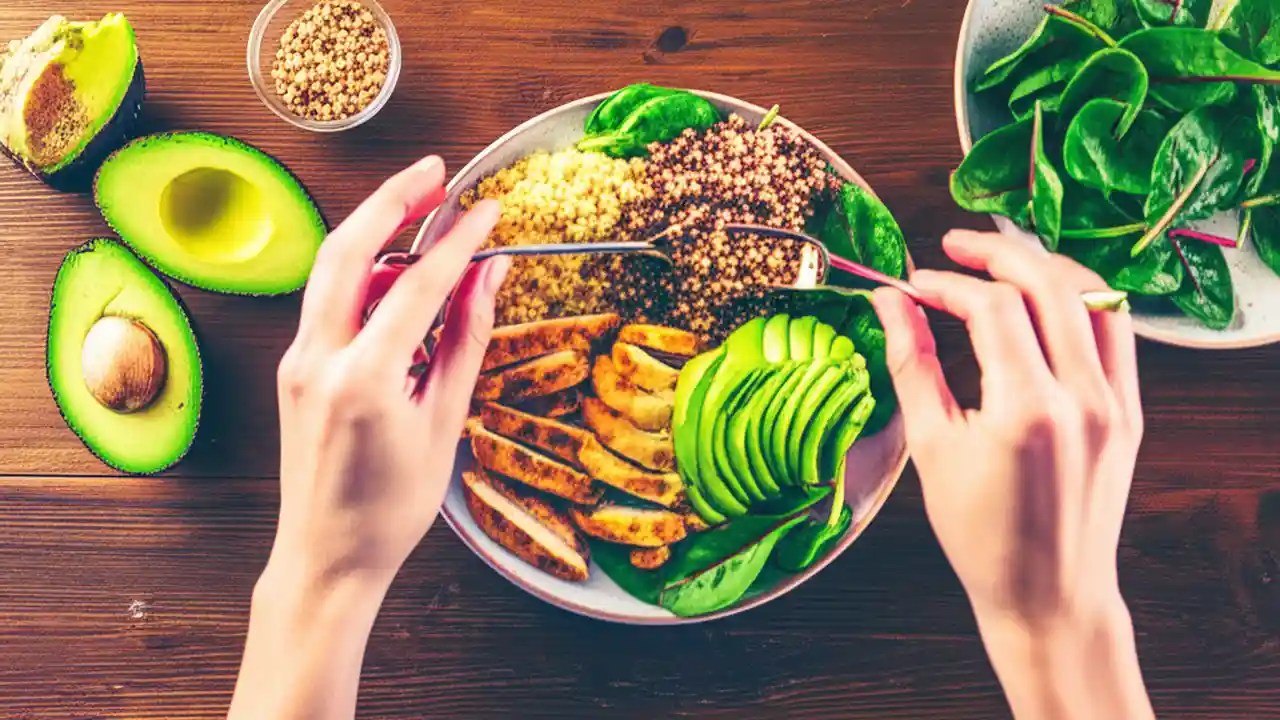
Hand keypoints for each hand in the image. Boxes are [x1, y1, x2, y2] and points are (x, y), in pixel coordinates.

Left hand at [230, 156, 508, 719]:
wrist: (327, 557)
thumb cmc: (391, 508)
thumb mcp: (445, 423)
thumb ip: (467, 340)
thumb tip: (492, 276)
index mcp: (363, 378)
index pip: (418, 282)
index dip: (460, 239)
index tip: (490, 209)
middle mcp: (318, 358)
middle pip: (348, 248)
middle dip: (391, 199)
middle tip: (434, 171)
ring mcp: (297, 361)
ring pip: (329, 268)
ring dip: (372, 231)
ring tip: (422, 214)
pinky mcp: (295, 368)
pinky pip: (327, 302)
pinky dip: (362, 275)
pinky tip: (398, 278)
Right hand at [871, 230, 1151, 719]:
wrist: (1050, 595)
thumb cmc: (980, 536)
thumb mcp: (931, 447)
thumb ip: (912, 365)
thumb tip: (890, 303)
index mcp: (1028, 410)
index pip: (991, 308)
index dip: (946, 284)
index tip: (913, 286)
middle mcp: (1083, 397)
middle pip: (1048, 284)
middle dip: (998, 253)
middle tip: (955, 245)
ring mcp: (1115, 402)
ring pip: (1092, 297)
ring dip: (1044, 267)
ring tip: (1002, 260)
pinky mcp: (1129, 411)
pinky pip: (1114, 330)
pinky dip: (1079, 301)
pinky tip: (1045, 299)